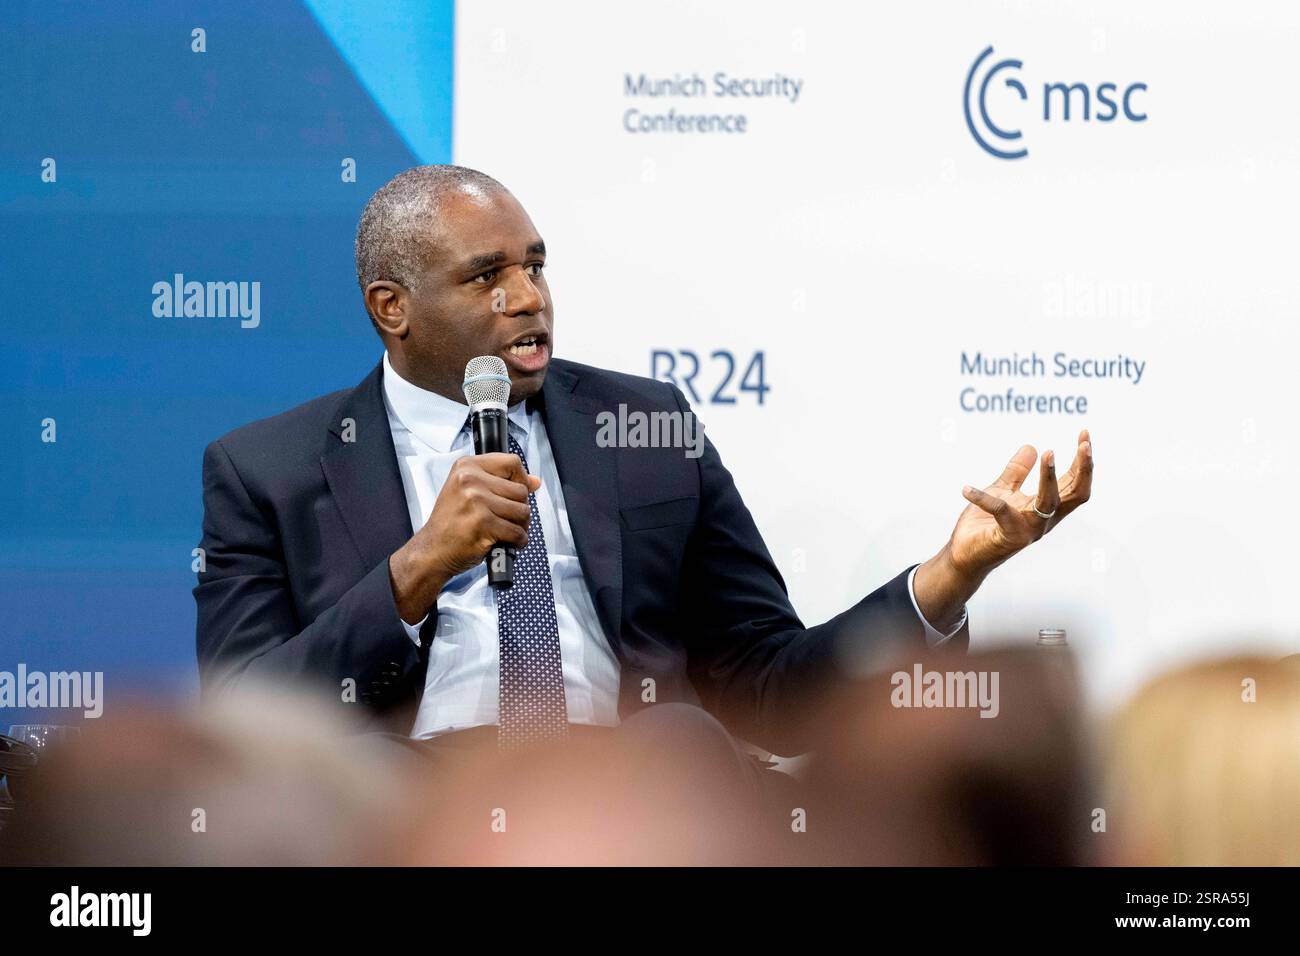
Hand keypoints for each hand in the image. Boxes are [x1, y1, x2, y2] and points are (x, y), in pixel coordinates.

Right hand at [389, 453, 539, 623]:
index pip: (512, 462)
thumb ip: (501, 482)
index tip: (518, 492)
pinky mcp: (483, 524)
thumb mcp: (468, 492)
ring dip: (520, 526)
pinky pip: (517, 532)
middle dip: (520, 508)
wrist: (432, 550)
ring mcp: (476, 501)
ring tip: (506, 531)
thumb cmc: (451, 523)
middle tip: (507, 519)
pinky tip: (506, 542)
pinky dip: (518, 541)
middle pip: (521, 490)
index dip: (522, 479)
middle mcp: (470, 480)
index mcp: (467, 467)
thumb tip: (534, 482)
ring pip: (522, 511)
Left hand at [948, 429, 1093, 578]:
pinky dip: (982, 497)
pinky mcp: (1009, 537)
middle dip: (1083, 468)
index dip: (1083, 461)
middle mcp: (1044, 521)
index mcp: (1047, 509)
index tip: (1085, 435)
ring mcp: (1029, 530)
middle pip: (1075, 494)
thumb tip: (1032, 446)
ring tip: (1048, 453)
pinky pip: (999, 510)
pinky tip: (966, 489)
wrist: (963, 553)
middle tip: (1085, 442)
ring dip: (1050, 477)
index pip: (1074, 484)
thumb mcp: (1002, 491)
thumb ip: (1017, 472)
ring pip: (1049, 502)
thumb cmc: (985, 524)